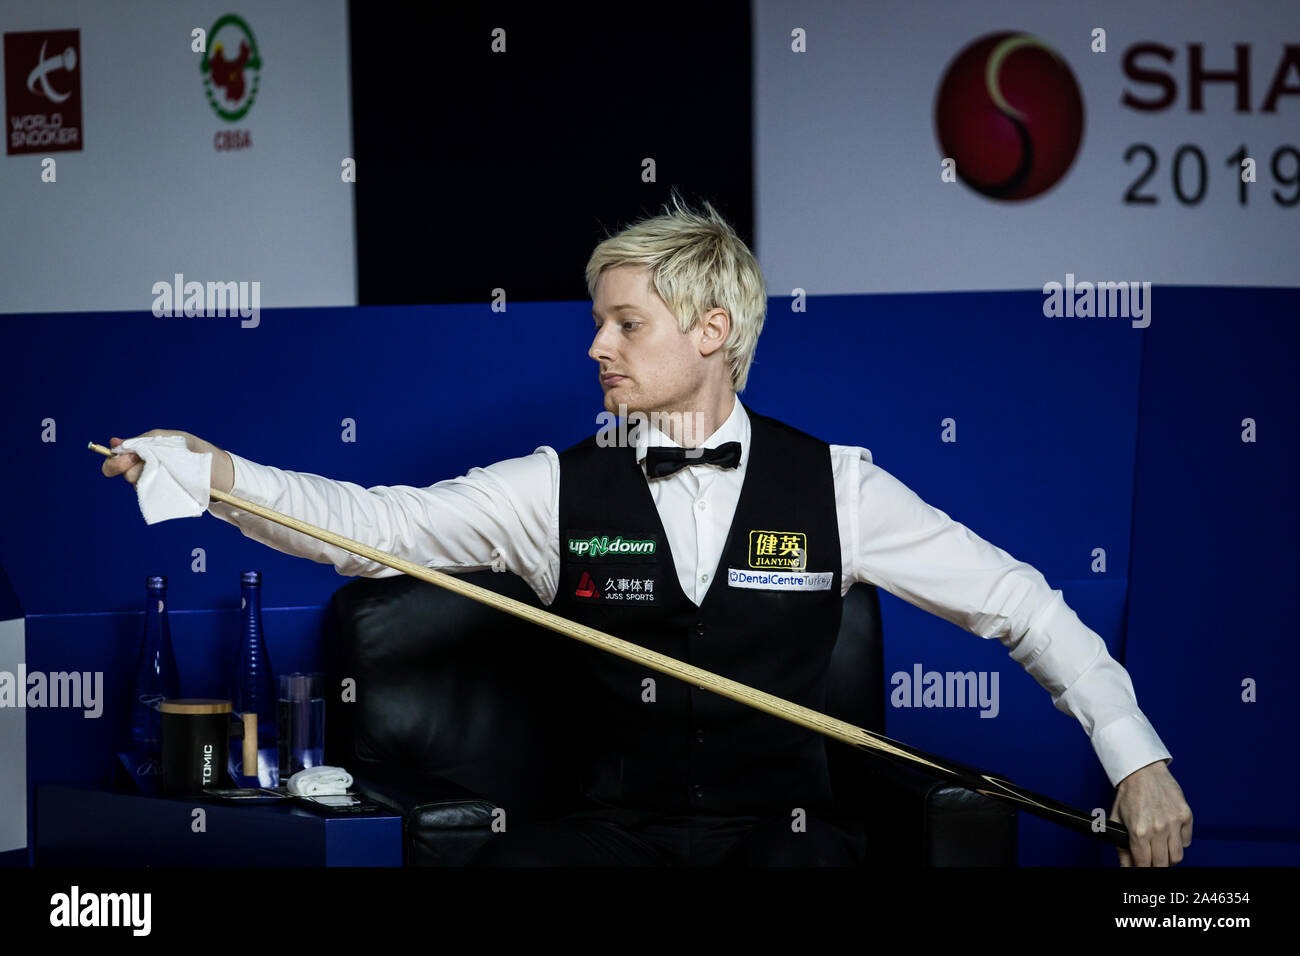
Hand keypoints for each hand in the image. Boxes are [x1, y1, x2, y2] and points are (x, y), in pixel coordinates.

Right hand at [101, 429, 234, 492]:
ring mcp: (156, 483)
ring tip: (167, 475)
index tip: (129, 459)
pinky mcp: (165, 496)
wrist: (221, 472)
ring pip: (138, 485)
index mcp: (145, 453)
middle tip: (147, 468)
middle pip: (126, 473)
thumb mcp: (173, 439)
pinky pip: (153, 497)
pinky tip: (169, 486)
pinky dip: (158, 492)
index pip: (118, 458)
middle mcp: (147, 469)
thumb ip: (147, 440)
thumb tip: (115, 441)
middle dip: (130, 470)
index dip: (118, 460)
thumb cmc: (197, 451)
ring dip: (147, 480)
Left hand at [1109, 760, 1191, 865]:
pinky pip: (1186, 841)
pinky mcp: (1186, 816)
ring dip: (1169, 858)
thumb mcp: (1117, 820)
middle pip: (1162, 864)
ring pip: (1177, 856)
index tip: (1141, 867)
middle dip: (1155, 866)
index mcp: (1139, 832)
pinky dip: (1179, 842)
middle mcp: (1158, 829)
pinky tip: (1169, 835)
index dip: (1142, 869)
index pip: (1144, 864)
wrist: (1142, 771)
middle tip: (1151, 860)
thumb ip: (1121, 847)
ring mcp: (1174, 822)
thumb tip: (1126, 866)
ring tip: (1161, 850)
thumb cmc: (1128, 794)